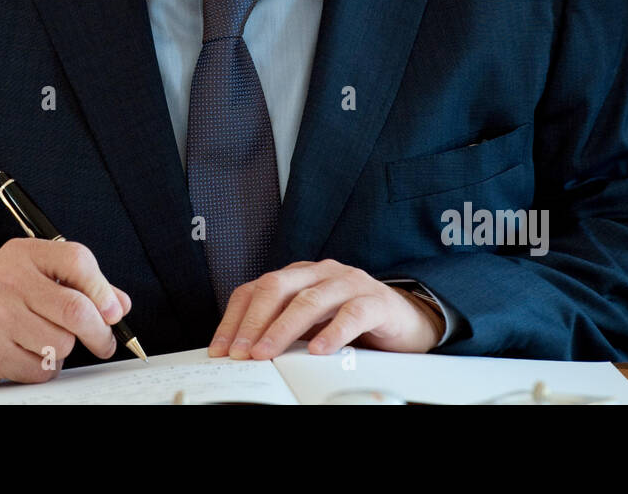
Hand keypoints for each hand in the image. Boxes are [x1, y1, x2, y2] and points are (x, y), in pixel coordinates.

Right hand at [0, 237, 131, 386]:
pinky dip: (42, 369)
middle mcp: (10, 279)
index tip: (113, 312)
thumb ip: (78, 287)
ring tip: (41, 343)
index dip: (103, 289)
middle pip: (76, 310)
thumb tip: (119, 304)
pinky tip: (24, 356)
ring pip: (62, 343)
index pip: (77, 261)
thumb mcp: (32, 279)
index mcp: (24, 254)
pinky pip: (40, 368)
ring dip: (62, 352)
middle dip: (98, 333)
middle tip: (103, 343)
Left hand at [207, 259, 442, 359]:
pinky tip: (320, 350)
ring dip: (284, 328)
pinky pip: (352, 313)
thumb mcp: (310, 324)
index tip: (221, 349)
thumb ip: (282, 329)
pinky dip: (334, 332)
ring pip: (310, 299)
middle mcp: (320, 272)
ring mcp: (349, 282)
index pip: (256, 289)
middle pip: (277, 287)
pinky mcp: (377, 300)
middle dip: (254, 322)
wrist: (405, 320)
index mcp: (299, 275)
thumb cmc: (352, 322)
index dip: (235, 319)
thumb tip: (242, 354)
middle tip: (241, 353)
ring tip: (269, 353)